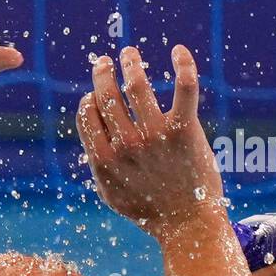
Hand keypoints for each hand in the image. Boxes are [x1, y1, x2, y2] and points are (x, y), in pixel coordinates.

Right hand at [76, 45, 223, 232]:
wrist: (188, 225)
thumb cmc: (150, 210)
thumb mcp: (110, 192)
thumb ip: (97, 163)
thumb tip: (90, 136)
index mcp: (104, 157)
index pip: (87, 112)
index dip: (90, 97)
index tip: (96, 92)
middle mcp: (126, 144)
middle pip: (108, 94)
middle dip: (103, 72)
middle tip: (106, 61)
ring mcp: (155, 136)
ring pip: (137, 84)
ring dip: (130, 62)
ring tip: (129, 54)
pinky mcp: (185, 131)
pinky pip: (184, 88)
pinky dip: (183, 65)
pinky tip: (179, 50)